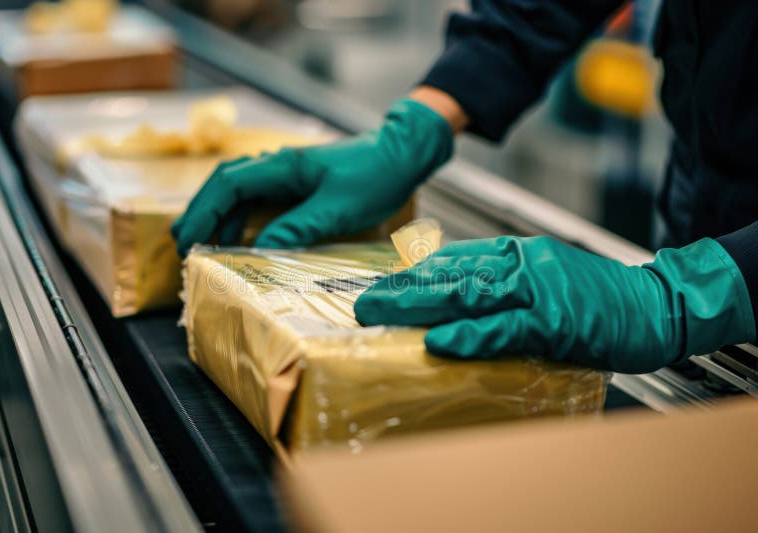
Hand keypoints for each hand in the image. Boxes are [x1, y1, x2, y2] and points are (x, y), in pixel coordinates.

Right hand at [171, 98, 452, 254]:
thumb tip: (260, 250)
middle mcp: (277, 167)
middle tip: (181, 244)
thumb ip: (299, 226)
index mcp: (282, 166)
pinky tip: (238, 239)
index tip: (188, 239)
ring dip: (217, 217)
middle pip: (224, 186)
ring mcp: (285, 176)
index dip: (203, 212)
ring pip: (238, 193)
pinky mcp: (296, 186)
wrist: (401, 156)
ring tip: (201, 246)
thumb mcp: (338, 207)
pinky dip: (241, 219)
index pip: (228, 185)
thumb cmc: (374, 177)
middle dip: (200, 213)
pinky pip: (257, 201)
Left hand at [354, 236, 754, 372]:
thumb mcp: (543, 279)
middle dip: (402, 287)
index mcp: (515, 254)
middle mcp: (519, 264)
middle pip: (449, 273)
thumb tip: (456, 304)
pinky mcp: (554, 320)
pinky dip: (471, 334)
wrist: (656, 303)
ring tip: (379, 311)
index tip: (379, 283)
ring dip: (419, 303)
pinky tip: (439, 339)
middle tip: (363, 299)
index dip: (412, 273)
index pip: (453, 259)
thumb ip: (501, 287)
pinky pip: (505, 327)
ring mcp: (536, 290)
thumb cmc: (598, 297)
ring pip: (467, 293)